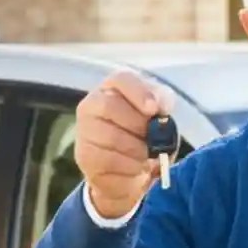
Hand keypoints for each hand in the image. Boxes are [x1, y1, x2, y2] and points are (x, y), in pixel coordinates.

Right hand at [74, 69, 173, 218]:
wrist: (129, 168)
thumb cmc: (144, 134)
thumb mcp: (159, 115)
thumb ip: (162, 104)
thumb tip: (162, 105)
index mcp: (113, 87)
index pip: (121, 79)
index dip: (138, 92)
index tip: (154, 109)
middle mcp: (92, 104)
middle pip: (110, 106)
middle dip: (139, 126)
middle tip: (153, 139)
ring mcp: (84, 130)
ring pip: (112, 137)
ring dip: (138, 150)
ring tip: (146, 155)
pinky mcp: (84, 155)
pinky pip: (110, 160)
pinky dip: (130, 166)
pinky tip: (136, 167)